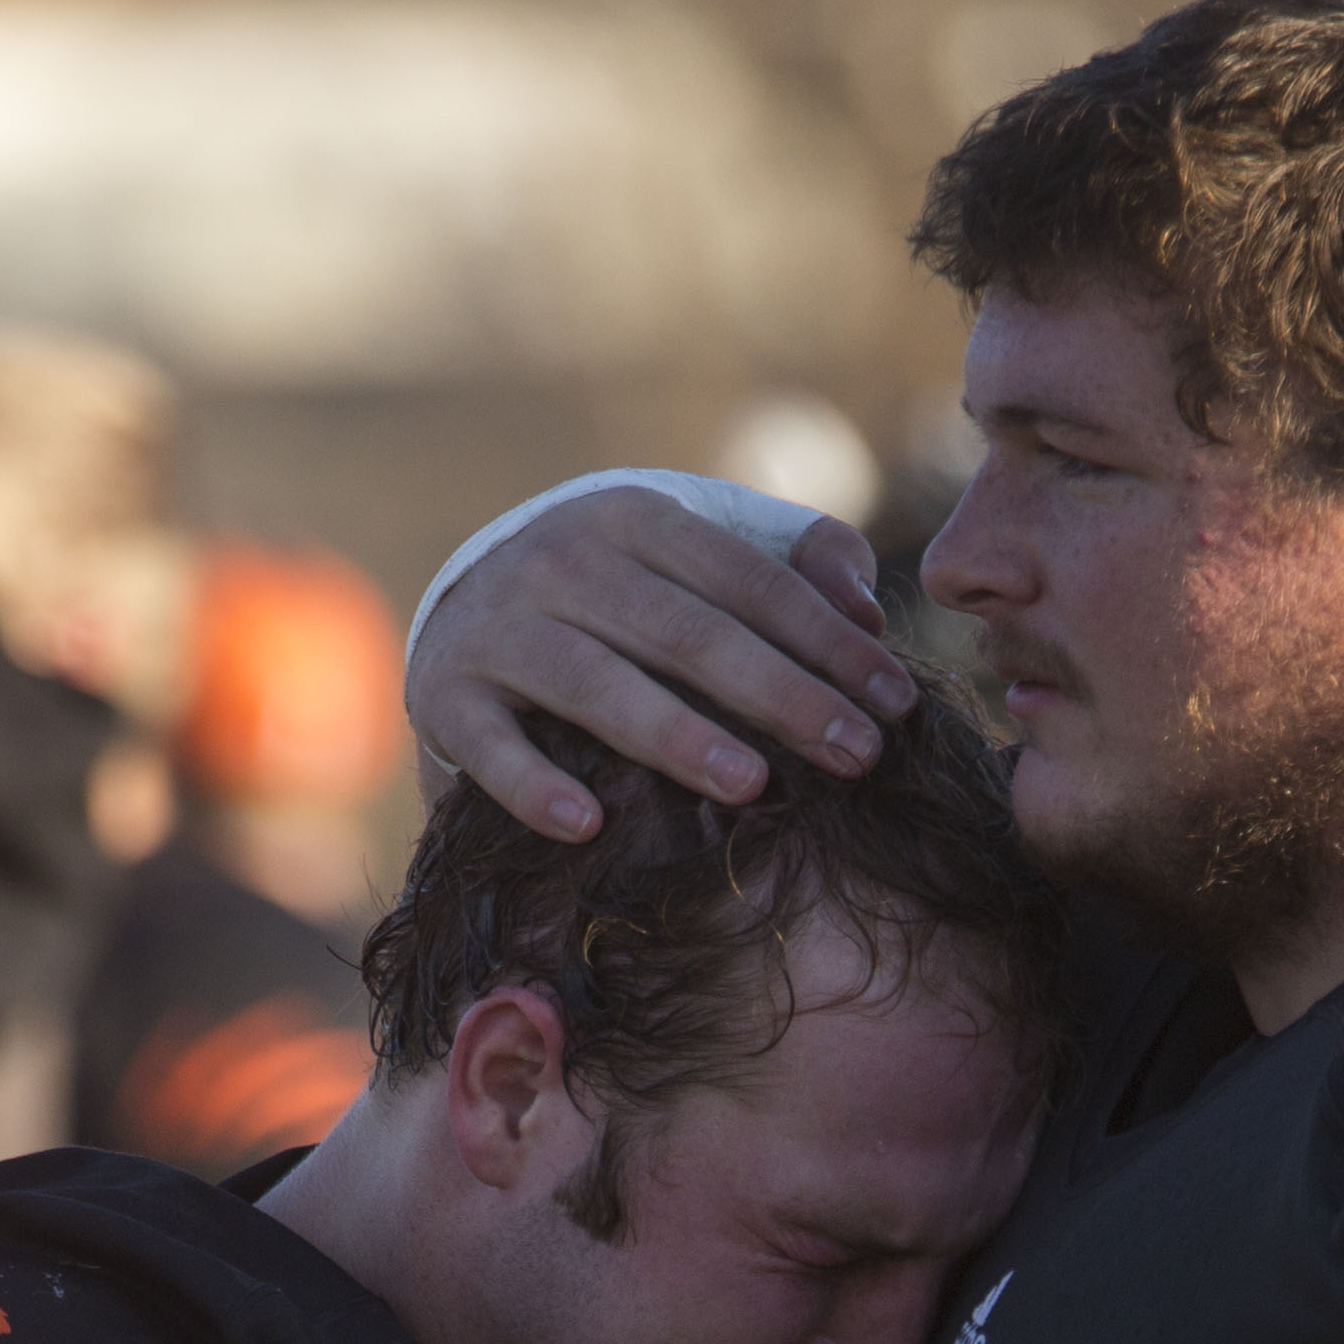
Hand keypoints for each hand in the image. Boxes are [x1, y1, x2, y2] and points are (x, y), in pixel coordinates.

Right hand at [406, 485, 918, 838]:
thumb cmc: (620, 603)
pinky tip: (587, 824)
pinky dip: (534, 785)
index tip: (896, 705)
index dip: (829, 642)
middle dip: (780, 695)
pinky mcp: (447, 697)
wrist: (467, 615)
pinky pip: (492, 746)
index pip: (748, 581)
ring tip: (750, 785)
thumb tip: (865, 608)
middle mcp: (562, 559)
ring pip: (596, 683)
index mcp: (636, 518)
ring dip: (676, 735)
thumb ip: (792, 563)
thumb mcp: (696, 563)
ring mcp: (499, 628)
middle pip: (687, 633)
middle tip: (855, 756)